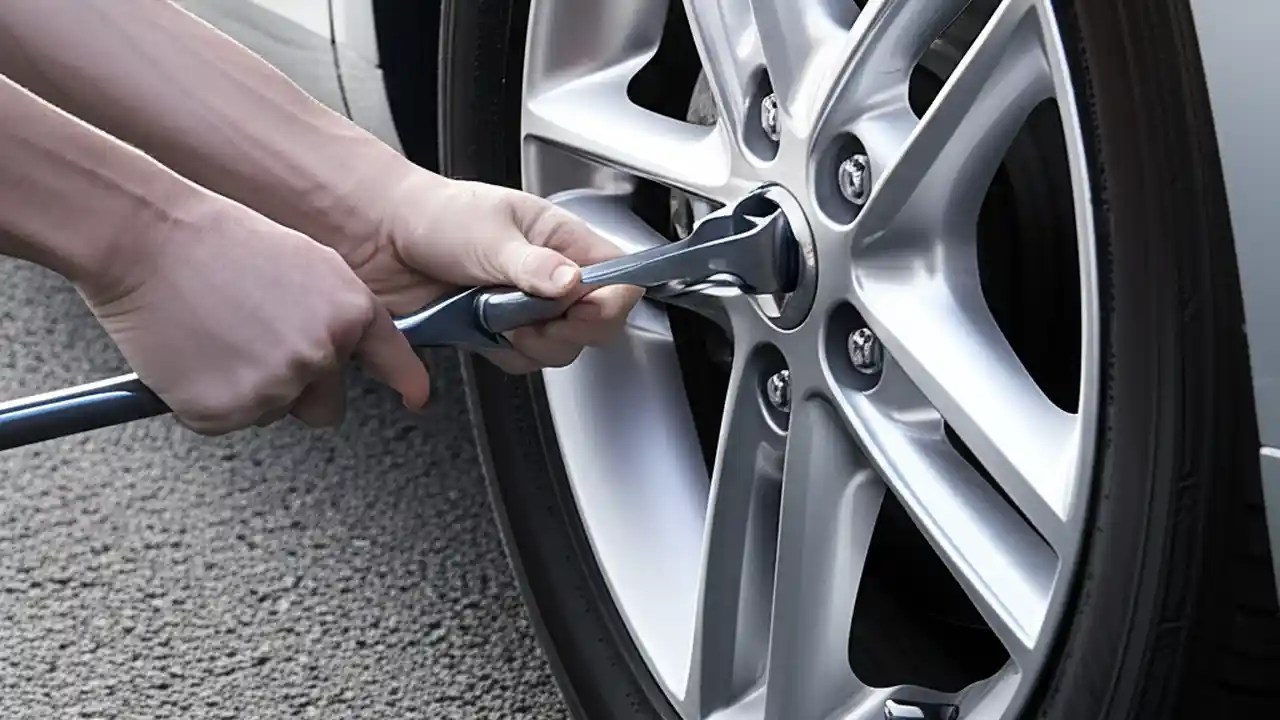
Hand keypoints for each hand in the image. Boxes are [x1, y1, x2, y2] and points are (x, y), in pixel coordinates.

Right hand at [79, 196, 429, 434]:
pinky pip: (229, 421)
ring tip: (219, 335)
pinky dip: (211, 399)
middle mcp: (322, 354)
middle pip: (327, 404)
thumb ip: (339, 311)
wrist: (147, 240)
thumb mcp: (307, 264)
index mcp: (349, 312)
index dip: (407, 382)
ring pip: (274, 411)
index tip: (417, 398)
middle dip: (299, 387)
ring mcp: (275, 387)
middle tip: (255, 342)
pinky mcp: (227, 412)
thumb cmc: (217, 243)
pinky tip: (196, 356)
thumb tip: (350, 348)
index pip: (393, 360)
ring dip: (251, 388)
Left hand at [343, 172, 643, 373]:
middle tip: (535, 319)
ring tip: (501, 319)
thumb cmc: (434, 215)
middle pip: (596, 323)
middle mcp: (550, 276)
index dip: (611, 300)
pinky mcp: (496, 334)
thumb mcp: (488, 234)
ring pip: (561, 348)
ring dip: (535, 344)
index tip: (584, 307)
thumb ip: (532, 266)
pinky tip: (483, 330)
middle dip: (570, 329)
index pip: (618, 277)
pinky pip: (522, 361)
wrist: (378, 236)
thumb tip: (572, 284)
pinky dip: (508, 355)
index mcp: (561, 240)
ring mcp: (525, 309)